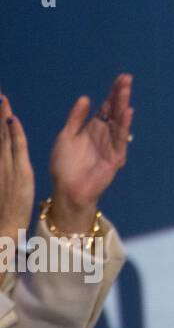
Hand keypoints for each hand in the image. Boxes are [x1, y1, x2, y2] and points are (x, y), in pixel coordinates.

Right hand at [0, 91, 34, 241]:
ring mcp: (5, 167)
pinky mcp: (18, 173)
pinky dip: (14, 134)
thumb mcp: (2, 183)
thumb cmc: (2, 210)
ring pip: (2, 136)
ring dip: (1, 117)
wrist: (3, 229)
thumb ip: (3, 165)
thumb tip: (3, 154)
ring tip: (1, 99)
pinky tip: (12, 120)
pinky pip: (16, 149)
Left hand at [50, 74, 133, 233]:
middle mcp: (105, 134)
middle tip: (127, 78)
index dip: (113, 93)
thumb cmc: (65, 165)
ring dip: (123, 105)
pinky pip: (120, 138)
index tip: (121, 78)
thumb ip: (75, 118)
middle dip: (121, 94)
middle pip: (115, 110)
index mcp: (94, 128)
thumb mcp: (66, 136)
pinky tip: (127, 112)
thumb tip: (85, 98)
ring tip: (126, 90)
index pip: (106, 107)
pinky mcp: (116, 156)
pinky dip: (124, 125)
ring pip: (119, 121)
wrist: (67, 189)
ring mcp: (112, 144)